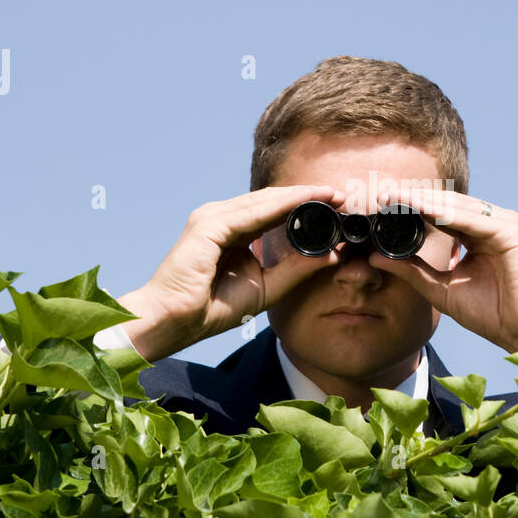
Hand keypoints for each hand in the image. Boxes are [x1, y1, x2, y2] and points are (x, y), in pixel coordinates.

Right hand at [118, 185, 347, 360]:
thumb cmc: (211, 309)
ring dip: (300, 195)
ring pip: (265, 201)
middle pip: (272, 201)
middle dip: (308, 196)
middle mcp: (221, 218)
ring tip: (332, 194)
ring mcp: (212, 218)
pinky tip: (306, 202)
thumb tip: (332, 254)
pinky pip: (253, 212)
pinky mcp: (208, 225)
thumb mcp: (266, 288)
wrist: (173, 322)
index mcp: (231, 231)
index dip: (306, 207)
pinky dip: (282, 205)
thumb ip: (296, 270)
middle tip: (343, 195)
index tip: (338, 207)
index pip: (274, 211)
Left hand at [369, 185, 517, 375]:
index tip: (378, 204)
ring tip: (394, 196)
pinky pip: (476, 220)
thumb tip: (376, 257)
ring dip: (425, 201)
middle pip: (448, 203)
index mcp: (482, 234)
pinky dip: (449, 214)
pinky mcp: (515, 233)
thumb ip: (413, 271)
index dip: (411, 207)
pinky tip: (424, 210)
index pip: (441, 212)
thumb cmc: (496, 315)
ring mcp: (508, 224)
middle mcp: (496, 223)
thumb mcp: (443, 290)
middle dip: (413, 198)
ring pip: (459, 207)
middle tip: (379, 192)